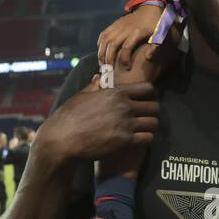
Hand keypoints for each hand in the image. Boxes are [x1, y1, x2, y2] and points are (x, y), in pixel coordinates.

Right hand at [43, 74, 159, 164]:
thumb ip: (94, 86)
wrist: (63, 139)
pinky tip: (139, 140)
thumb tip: (98, 76)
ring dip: (150, 127)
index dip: (151, 95)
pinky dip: (146, 140)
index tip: (147, 101)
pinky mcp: (125, 141)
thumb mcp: (82, 96)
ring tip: (144, 130)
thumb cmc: (70, 116)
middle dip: (152, 113)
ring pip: (154, 123)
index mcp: (116, 92)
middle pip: (155, 107)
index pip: (148, 89)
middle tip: (146, 118)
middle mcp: (124, 106)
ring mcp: (126, 123)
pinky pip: (148, 138)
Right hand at [97, 4, 169, 70]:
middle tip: (108, 70)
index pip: (127, 47)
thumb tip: (147, 58)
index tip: (126, 68)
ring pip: (105, 40)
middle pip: (112, 45)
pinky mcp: (114, 24)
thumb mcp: (160, 35)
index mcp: (137, 32)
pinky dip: (100, 43)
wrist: (148, 8)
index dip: (125, 59)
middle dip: (109, 59)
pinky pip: (103, 34)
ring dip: (102, 53)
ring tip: (102, 64)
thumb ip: (155, 47)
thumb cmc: (154, 24)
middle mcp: (124, 29)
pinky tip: (100, 52)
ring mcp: (117, 26)